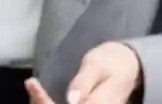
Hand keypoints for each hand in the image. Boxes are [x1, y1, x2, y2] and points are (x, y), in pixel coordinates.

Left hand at [25, 42, 141, 103]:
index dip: (45, 102)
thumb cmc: (112, 62)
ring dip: (46, 103)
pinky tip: (41, 94)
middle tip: (31, 85)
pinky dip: (49, 103)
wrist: (129, 67)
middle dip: (44, 103)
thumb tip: (71, 100)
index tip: (32, 83)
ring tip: (33, 88)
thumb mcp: (97, 66)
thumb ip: (84, 83)